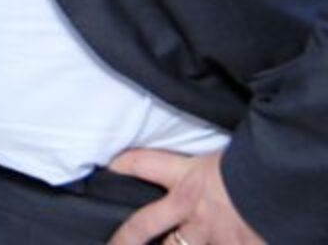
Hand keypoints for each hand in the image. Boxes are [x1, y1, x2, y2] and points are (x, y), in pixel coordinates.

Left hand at [106, 149, 264, 244]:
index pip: (140, 165)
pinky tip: (217, 242)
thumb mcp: (224, 157)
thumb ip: (208, 165)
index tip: (109, 167)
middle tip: (114, 244)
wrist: (284, 185)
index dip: (121, 165)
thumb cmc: (259, 164)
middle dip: (124, 238)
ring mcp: (207, 236)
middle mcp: (188, 210)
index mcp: (185, 178)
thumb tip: (209, 159)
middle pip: (141, 227)